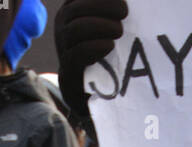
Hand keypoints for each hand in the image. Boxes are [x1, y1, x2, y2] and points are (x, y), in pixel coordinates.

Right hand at [55, 0, 128, 115]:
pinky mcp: (68, 71)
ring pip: (75, 29)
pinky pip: (77, 54)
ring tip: (119, 31)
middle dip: (102, 6)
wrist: (92, 91)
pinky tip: (110, 46)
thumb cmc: (107, 52)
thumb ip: (113, 12)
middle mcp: (63, 26)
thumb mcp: (108, 24)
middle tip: (124, 13)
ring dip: (100, 26)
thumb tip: (128, 3)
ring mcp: (63, 48)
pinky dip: (95, 47)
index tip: (121, 1)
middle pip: (76, 9)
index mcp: (72, 8)